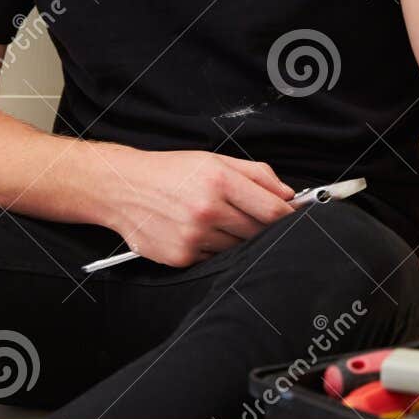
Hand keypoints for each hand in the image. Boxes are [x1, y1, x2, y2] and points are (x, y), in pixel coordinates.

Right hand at [103, 148, 294, 266]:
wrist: (122, 188)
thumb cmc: (169, 172)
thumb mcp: (214, 160)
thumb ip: (255, 175)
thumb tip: (287, 193)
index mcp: (219, 181)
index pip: (272, 209)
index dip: (290, 216)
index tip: (296, 217)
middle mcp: (207, 210)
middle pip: (259, 231)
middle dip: (266, 227)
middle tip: (258, 218)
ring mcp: (194, 237)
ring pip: (239, 247)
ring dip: (239, 238)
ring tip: (220, 220)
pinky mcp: (182, 257)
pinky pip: (215, 258)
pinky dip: (216, 248)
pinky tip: (203, 232)